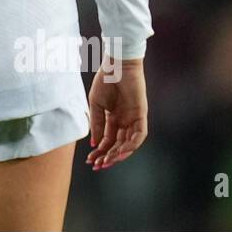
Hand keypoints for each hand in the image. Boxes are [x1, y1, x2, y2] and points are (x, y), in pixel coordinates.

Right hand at [86, 56, 147, 170]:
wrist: (116, 65)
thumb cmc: (105, 81)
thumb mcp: (96, 105)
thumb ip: (97, 124)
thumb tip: (95, 144)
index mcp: (113, 118)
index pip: (107, 140)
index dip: (100, 151)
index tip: (90, 160)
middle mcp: (124, 121)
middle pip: (118, 145)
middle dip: (108, 157)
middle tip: (98, 166)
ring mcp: (133, 118)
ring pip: (129, 143)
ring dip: (119, 154)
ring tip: (107, 161)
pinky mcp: (141, 115)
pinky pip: (139, 135)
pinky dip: (131, 145)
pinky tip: (120, 151)